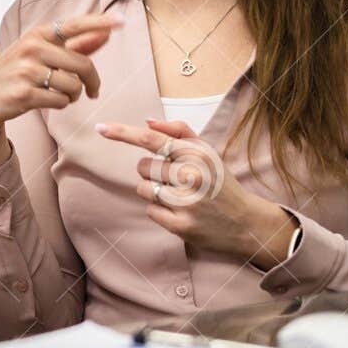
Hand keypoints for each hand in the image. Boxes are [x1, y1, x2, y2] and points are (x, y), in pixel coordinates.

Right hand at [0, 13, 122, 173]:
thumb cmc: (16, 73)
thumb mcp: (40, 54)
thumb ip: (75, 45)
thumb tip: (106, 34)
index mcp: (38, 34)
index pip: (74, 25)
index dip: (100, 23)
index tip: (122, 21)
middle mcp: (32, 48)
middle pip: (83, 64)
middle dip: (92, 81)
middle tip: (93, 92)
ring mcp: (27, 70)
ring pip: (73, 86)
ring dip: (74, 96)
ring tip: (61, 96)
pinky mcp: (24, 93)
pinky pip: (61, 101)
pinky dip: (60, 104)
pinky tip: (47, 101)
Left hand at [96, 118, 296, 268]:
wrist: (246, 223)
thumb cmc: (220, 183)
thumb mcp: (207, 152)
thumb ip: (179, 132)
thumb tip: (146, 122)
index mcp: (197, 154)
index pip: (152, 139)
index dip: (123, 133)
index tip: (101, 129)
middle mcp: (192, 176)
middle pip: (142, 167)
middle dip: (152, 172)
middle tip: (177, 180)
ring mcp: (186, 202)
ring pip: (142, 188)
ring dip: (153, 191)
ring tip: (180, 196)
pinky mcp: (181, 225)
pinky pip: (150, 210)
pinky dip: (159, 211)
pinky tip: (180, 212)